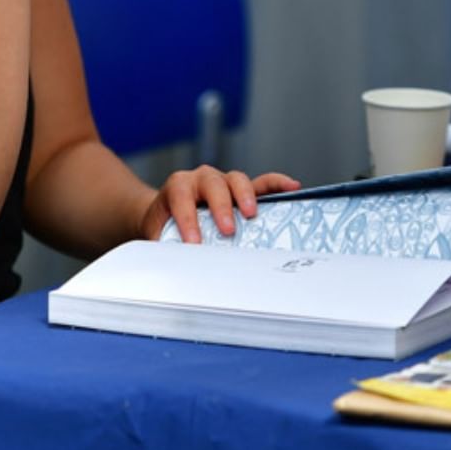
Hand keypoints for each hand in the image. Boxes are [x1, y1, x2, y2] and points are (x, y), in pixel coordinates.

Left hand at [139, 166, 300, 242]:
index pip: (181, 198)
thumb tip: (169, 271)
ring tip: (251, 214)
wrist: (166, 212)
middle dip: (220, 206)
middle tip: (227, 230)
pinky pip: (262, 183)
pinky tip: (293, 187)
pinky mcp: (243, 189)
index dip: (188, 218)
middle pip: (212, 184)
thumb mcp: (157, 234)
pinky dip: (277, 184)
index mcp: (177, 187)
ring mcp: (224, 182)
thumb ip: (163, 248)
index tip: (194, 242)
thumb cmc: (164, 225)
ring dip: (245, 196)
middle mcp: (201, 179)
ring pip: (236, 180)